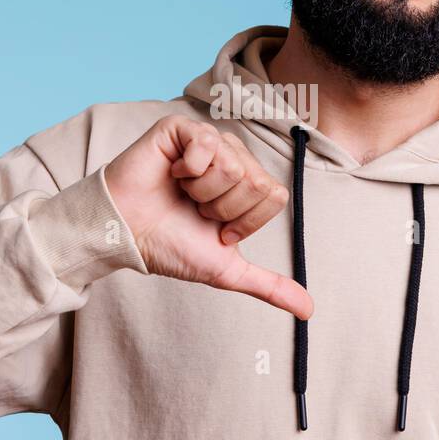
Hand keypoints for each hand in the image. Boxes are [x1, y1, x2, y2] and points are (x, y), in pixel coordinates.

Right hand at [103, 114, 312, 318]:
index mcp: (247, 184)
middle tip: (195, 209)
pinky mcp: (181, 128)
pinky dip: (187, 169)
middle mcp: (232, 157)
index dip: (245, 221)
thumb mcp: (227, 269)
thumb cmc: (171, 247)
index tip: (217, 229)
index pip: (274, 196)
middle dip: (223, 208)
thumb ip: (269, 285)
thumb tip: (309, 310)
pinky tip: (171, 174)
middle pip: (257, 182)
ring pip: (233, 166)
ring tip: (181, 192)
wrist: (129, 236)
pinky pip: (206, 144)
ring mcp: (208, 140)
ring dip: (202, 192)